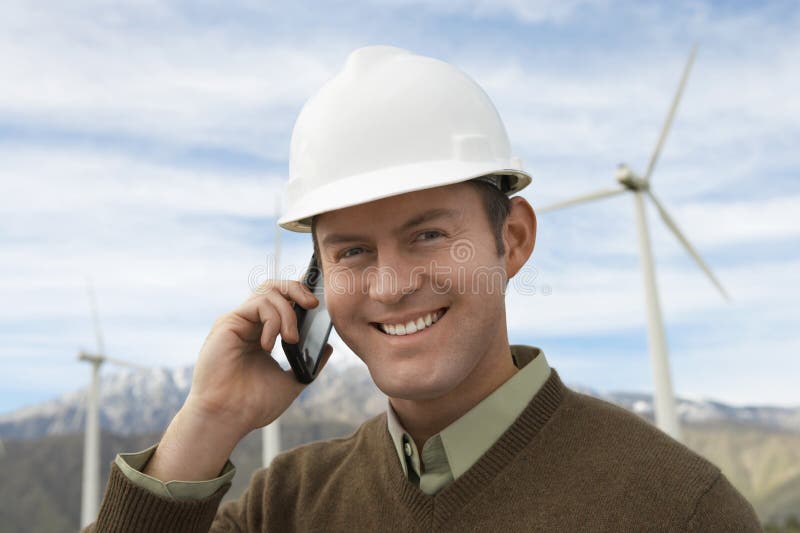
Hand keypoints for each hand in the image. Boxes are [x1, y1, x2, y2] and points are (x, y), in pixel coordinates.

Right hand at [144, 280, 332, 481]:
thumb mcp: (292, 381)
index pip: (282, 301)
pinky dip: (272, 320)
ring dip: (288, 312)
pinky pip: (258, 304)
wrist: (228, 418)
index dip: (301, 295)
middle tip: (313, 305)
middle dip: (298, 289)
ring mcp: (238, 322)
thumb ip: (310, 363)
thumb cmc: (253, 405)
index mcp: (262, 334)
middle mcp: (249, 324)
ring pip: (269, 292)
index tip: (319, 306)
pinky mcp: (228, 322)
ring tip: (290, 340)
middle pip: (274, 286)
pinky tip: (269, 345)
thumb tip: (328, 346)